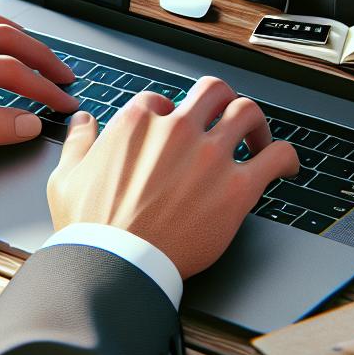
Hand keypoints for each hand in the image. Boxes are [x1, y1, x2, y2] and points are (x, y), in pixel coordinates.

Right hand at [47, 77, 299, 278]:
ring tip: (258, 138)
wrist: (116, 264)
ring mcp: (210, 156)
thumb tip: (83, 122)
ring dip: (256, 122)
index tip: (174, 133)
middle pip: (213, 91)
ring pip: (248, 112)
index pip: (163, 100)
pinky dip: (286, 157)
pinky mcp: (237, 188)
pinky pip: (276, 156)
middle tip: (225, 119)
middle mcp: (178, 130)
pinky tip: (285, 166)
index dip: (170, 116)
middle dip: (221, 101)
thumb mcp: (67, 176)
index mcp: (138, 122)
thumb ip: (79, 142)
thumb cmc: (91, 227)